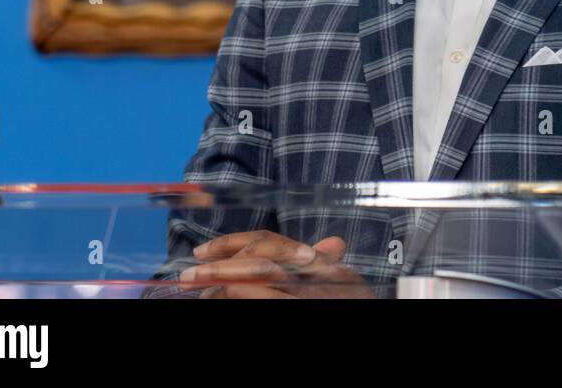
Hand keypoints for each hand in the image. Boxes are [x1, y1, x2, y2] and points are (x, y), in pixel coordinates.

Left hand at [178, 230, 375, 298]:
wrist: (374, 319)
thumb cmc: (348, 299)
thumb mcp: (342, 283)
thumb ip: (327, 265)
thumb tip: (334, 244)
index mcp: (322, 264)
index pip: (270, 243)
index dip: (233, 243)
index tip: (203, 251)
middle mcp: (316, 276)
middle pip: (260, 259)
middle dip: (220, 263)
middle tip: (188, 273)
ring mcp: (308, 295)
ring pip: (258, 281)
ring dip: (222, 284)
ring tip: (197, 288)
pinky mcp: (301, 310)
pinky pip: (269, 302)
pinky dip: (243, 297)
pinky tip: (224, 297)